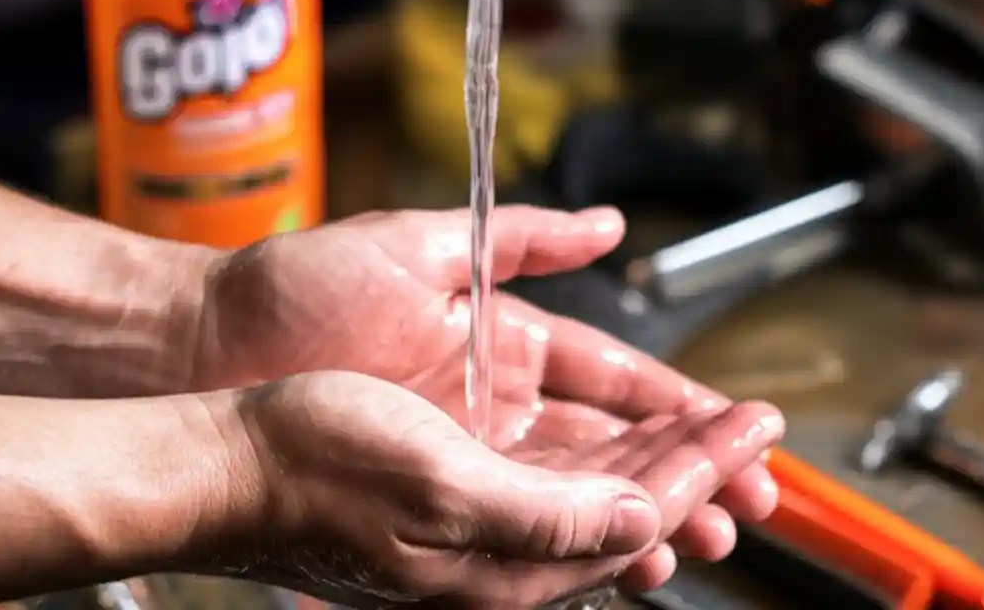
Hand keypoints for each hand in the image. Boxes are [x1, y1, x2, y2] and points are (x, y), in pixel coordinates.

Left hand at [192, 206, 781, 569]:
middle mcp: (495, 404)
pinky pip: (524, 519)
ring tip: (709, 532)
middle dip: (688, 470)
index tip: (743, 425)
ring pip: (580, 491)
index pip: (616, 378)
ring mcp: (467, 453)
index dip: (683, 404)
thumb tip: (609, 226)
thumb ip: (519, 238)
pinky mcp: (434, 493)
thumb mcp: (418, 245)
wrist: (207, 346)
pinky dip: (579, 534)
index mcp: (503, 340)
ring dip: (648, 510)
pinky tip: (629, 548)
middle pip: (614, 445)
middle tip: (752, 497)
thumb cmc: (299, 289)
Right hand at [204, 371, 782, 607]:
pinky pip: (549, 499)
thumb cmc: (316, 466)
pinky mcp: (450, 516)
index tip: (758, 423)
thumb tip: (644, 527)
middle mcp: (501, 559)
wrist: (226, 470)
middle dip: (700, 471)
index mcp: (508, 557)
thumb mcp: (440, 483)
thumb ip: (548, 513)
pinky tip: (613, 462)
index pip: (640, 511)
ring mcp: (475, 540)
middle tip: (755, 434)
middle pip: (630, 514)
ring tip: (708, 440)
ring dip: (658, 471)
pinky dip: (598, 474)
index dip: (706, 464)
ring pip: (595, 506)